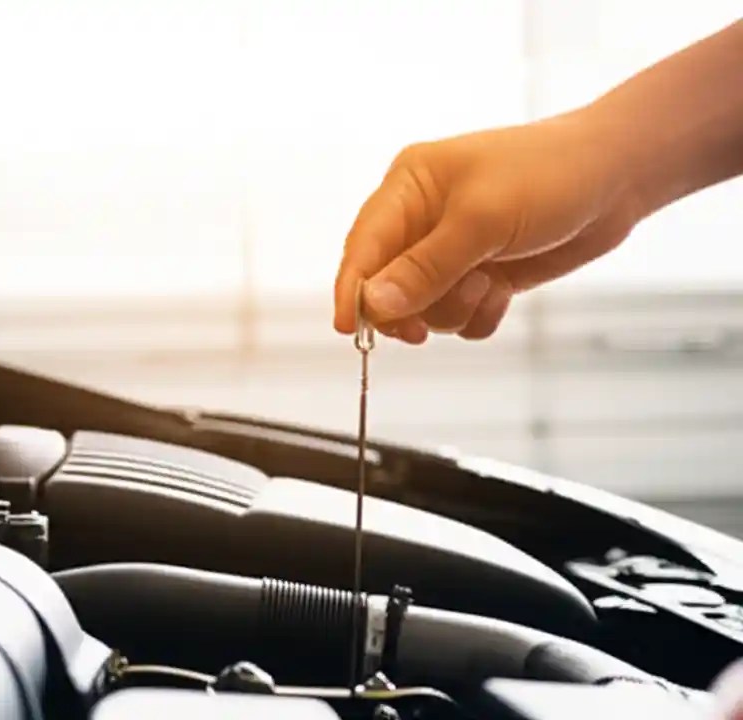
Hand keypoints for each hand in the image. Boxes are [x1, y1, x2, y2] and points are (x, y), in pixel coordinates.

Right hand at [332, 109, 645, 342]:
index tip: (349, 330)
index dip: (351, 290)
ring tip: (487, 286)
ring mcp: (451, 249)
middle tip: (423, 329)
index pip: (362, 246)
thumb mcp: (482, 219)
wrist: (618, 176)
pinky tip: (502, 292)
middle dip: (410, 306)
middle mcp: (421, 219)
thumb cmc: (550, 175)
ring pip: (422, 307)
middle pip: (385, 285)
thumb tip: (375, 303)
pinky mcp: (480, 273)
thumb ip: (426, 266)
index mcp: (407, 187)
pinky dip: (478, 315)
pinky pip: (458, 316)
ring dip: (452, 309)